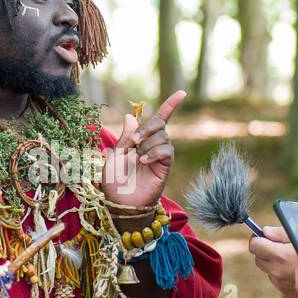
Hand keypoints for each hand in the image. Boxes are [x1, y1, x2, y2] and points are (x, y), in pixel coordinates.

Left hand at [102, 90, 185, 208]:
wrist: (122, 203)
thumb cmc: (115, 182)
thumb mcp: (115, 155)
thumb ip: (124, 137)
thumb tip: (130, 116)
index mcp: (139, 140)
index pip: (157, 119)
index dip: (170, 105)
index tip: (182, 93)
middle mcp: (152, 145)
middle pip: (159, 123)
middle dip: (148, 127)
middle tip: (134, 141)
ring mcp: (159, 155)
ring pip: (162, 137)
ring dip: (148, 144)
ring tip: (137, 158)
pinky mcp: (165, 166)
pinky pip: (166, 150)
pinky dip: (154, 152)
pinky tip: (144, 161)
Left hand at [248, 225, 297, 297]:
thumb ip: (281, 233)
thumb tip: (265, 231)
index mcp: (279, 256)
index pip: (254, 245)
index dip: (258, 239)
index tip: (264, 237)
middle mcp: (277, 272)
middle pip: (258, 259)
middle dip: (265, 252)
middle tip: (278, 247)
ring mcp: (281, 285)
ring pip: (268, 271)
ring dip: (274, 265)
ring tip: (291, 260)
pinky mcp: (286, 294)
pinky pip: (277, 282)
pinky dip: (282, 276)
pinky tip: (296, 271)